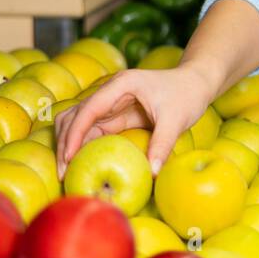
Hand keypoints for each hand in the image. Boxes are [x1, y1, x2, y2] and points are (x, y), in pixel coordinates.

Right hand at [55, 64, 214, 178]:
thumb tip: (153, 173)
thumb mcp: (177, 119)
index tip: (68, 157)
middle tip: (63, 172)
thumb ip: (163, 144)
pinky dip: (82, 147)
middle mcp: (110, 92)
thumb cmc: (187, 94)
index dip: (75, 133)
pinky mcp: (115, 116)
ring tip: (66, 172)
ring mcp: (110, 104)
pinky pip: (91, 131)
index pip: (89, 108)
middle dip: (65, 142)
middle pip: (74, 115)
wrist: (195, 84)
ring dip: (69, 144)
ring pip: (77, 123)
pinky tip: (80, 165)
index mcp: (121, 85)